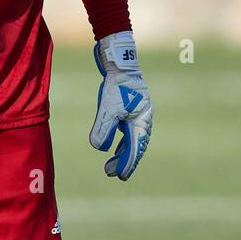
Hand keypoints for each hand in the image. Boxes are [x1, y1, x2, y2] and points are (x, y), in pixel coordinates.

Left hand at [89, 31, 152, 179]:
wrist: (119, 62)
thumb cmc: (117, 85)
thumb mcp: (108, 108)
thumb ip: (103, 128)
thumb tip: (98, 147)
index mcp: (142, 121)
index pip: (135, 148)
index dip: (127, 163)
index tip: (120, 176)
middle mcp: (142, 120)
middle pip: (135, 146)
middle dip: (124, 161)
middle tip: (112, 173)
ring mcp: (137, 114)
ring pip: (131, 140)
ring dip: (121, 152)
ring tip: (110, 165)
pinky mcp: (130, 109)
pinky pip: (127, 131)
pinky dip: (120, 141)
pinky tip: (112, 147)